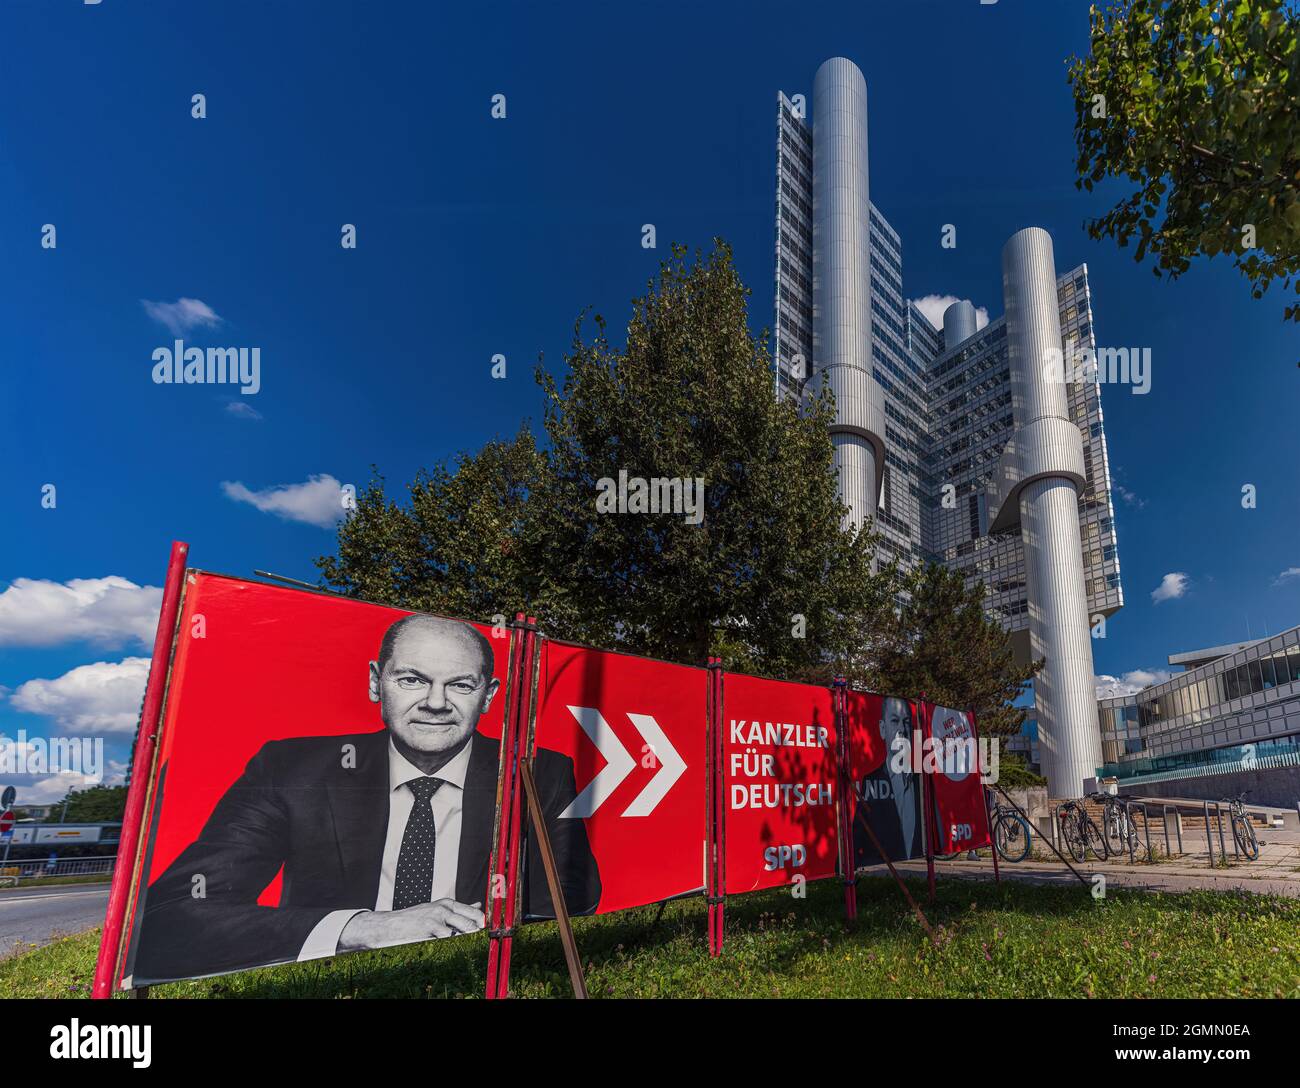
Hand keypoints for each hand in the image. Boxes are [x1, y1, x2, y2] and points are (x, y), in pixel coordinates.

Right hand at [338, 899, 484, 951]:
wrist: (391, 924)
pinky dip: (453, 941)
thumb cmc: (415, 919)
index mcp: (447, 903)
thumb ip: (457, 909)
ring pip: (461, 927)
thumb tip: (479, 905)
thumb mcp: (436, 910)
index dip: (482, 920)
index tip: (490, 928)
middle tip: (485, 936)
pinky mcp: (429, 927)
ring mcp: (437, 916)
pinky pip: (447, 936)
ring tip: (473, 942)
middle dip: (478, 929)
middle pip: (470, 919)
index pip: (471, 910)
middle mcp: (444, 907)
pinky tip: (455, 945)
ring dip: (468, 935)